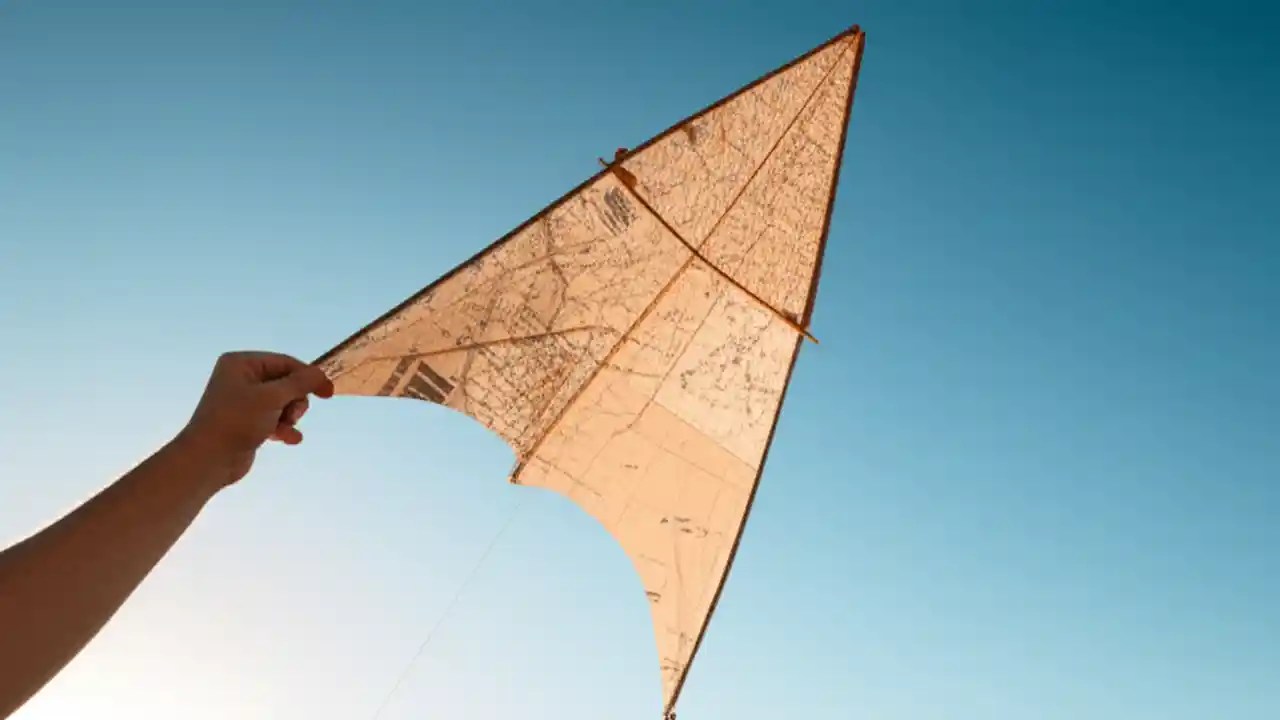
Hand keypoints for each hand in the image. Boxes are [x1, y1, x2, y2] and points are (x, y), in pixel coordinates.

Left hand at [178, 351, 334, 487]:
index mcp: (241, 363)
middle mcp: (241, 378)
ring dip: (290, 416)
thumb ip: (300, 383)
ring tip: (285, 428)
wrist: (208, 459)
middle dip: (295, 401)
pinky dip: (283, 428)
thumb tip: (321, 374)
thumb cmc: (237, 421)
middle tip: (292, 415)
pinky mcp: (248, 422)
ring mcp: (244, 401)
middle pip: (286, 383)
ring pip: (283, 402)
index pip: (285, 362)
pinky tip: (288, 439)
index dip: (308, 376)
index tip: (328, 393)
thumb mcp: (272, 397)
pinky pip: (275, 419)